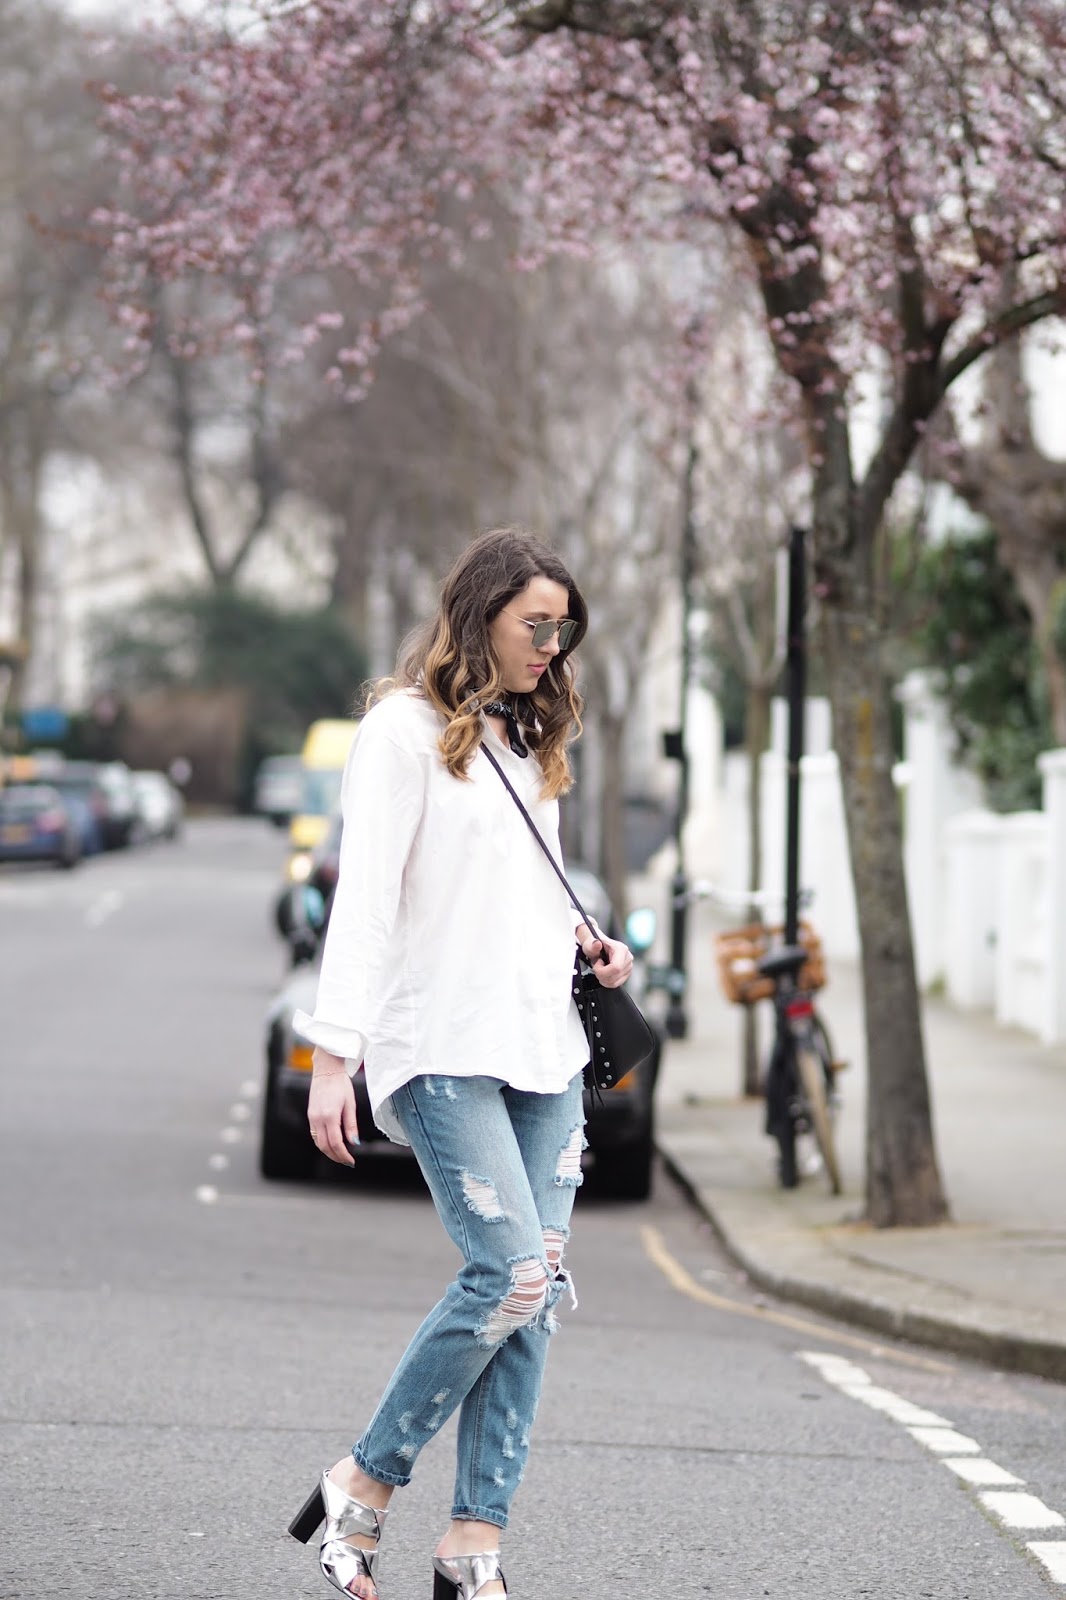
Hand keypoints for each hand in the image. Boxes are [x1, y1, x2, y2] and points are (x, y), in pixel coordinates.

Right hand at [307, 1049, 359, 1165]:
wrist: (326, 1070)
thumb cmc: (341, 1085)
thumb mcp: (350, 1104)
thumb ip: (351, 1125)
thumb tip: (354, 1143)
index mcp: (330, 1116)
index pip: (335, 1143)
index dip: (343, 1155)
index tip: (351, 1161)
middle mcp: (318, 1119)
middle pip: (324, 1146)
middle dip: (335, 1157)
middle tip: (347, 1161)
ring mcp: (312, 1117)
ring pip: (317, 1142)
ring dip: (328, 1151)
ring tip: (340, 1155)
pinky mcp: (310, 1115)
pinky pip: (314, 1135)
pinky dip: (322, 1143)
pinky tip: (331, 1144)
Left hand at [576, 924, 633, 988]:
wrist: (597, 948)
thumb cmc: (594, 946)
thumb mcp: (589, 944)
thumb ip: (592, 945)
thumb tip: (597, 943)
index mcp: (621, 949)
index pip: (616, 967)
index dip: (603, 971)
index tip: (596, 964)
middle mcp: (628, 958)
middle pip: (615, 976)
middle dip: (601, 975)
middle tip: (596, 966)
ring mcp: (628, 966)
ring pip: (614, 982)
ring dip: (603, 978)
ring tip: (600, 969)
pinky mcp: (627, 973)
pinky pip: (616, 984)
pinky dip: (606, 982)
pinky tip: (604, 973)